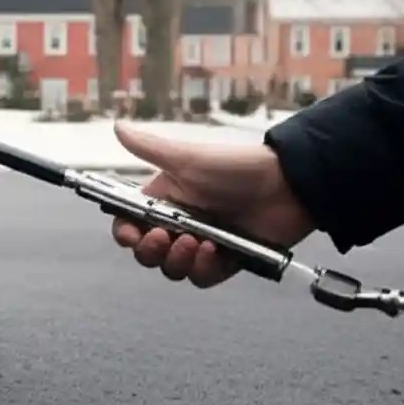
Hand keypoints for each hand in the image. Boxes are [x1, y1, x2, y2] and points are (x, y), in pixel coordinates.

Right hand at [111, 121, 316, 287]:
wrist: (286, 187)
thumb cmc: (234, 168)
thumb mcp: (186, 158)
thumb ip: (148, 148)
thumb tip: (117, 127)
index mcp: (163, 201)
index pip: (130, 225)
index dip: (126, 234)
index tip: (132, 234)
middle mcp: (177, 225)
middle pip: (147, 253)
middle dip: (151, 251)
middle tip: (165, 237)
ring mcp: (200, 246)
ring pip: (171, 269)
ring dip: (177, 260)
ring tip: (195, 243)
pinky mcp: (223, 262)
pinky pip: (201, 278)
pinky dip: (202, 269)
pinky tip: (215, 251)